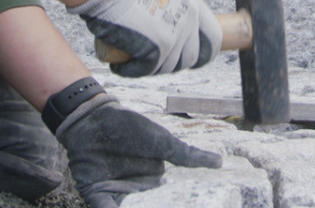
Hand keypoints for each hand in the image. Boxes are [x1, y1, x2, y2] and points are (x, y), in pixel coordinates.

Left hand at [54, 91, 221, 207]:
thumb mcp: (163, 142)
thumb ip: (187, 156)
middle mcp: (135, 190)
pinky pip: (104, 207)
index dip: (173, 205)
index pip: (165, 202)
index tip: (190, 204)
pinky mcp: (96, 193)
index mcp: (153, 181)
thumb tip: (219, 162)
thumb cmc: (130, 127)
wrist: (95, 116)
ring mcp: (115, 193)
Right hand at [71, 0, 221, 75]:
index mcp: (193, 4)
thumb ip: (176, 14)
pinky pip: (147, 71)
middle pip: (190, 58)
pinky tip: (122, 64)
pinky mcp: (157, 50)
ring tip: (134, 58)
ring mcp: (174, 36)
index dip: (204, 53)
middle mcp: (189, 20)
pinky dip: (132, 71)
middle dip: (172, 63)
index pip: (214, 39)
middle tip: (154, 58)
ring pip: (169, 67)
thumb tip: (181, 38)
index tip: (194, 59)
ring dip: (151, 68)